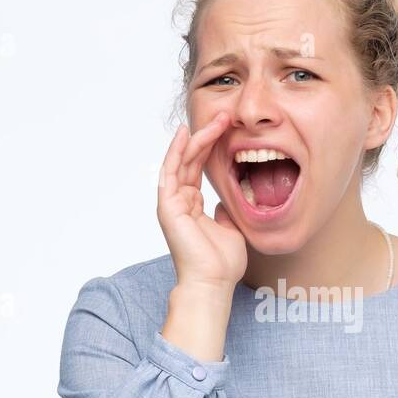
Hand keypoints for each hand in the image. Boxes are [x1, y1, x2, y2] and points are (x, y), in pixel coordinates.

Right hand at [156, 111, 246, 291]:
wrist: (213, 282)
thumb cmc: (222, 264)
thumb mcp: (230, 230)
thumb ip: (225, 213)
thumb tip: (224, 202)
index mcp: (193, 207)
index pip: (199, 169)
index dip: (212, 148)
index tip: (229, 130)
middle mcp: (180, 202)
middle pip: (191, 161)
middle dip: (208, 136)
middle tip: (226, 116)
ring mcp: (172, 203)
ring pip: (182, 161)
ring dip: (197, 138)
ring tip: (215, 119)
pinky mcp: (167, 205)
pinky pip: (171, 171)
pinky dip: (177, 150)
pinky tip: (186, 133)